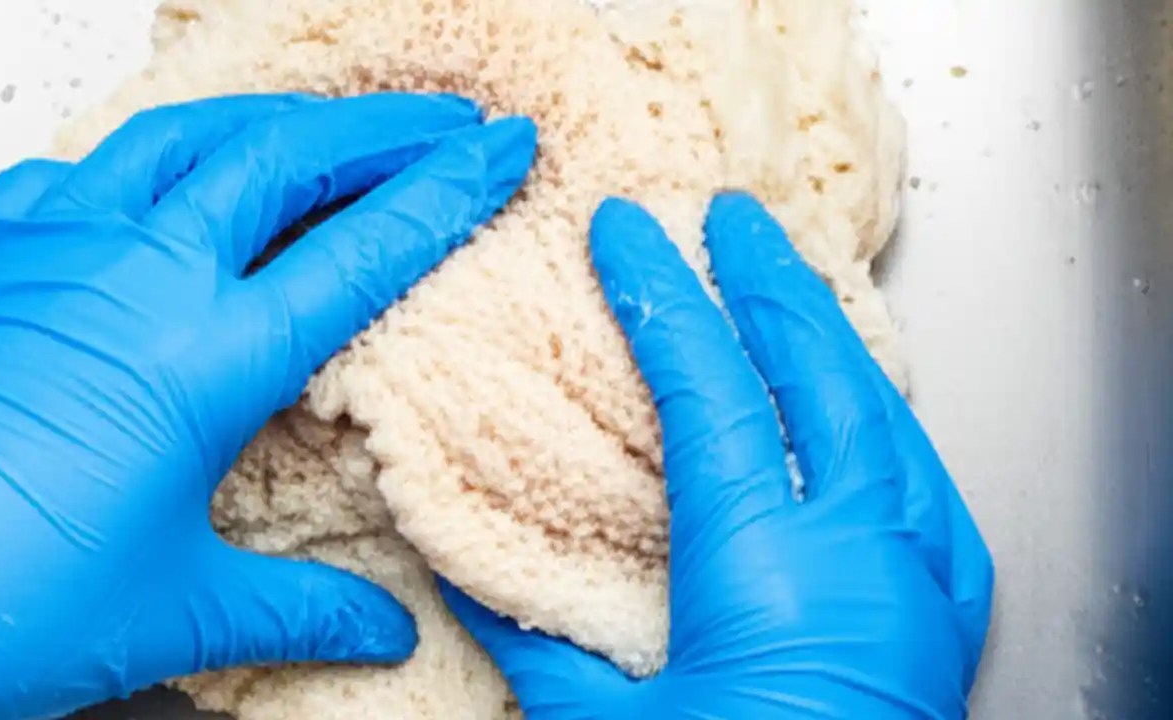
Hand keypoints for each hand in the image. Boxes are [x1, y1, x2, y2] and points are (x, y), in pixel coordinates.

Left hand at [0, 93, 535, 718]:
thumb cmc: (1, 603)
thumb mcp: (178, 610)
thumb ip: (299, 611)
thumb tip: (381, 632)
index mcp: (206, 358)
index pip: (361, 250)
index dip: (446, 192)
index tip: (503, 150)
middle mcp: (139, 277)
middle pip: (286, 157)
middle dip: (383, 127)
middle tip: (445, 116)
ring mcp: (58, 250)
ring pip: (187, 135)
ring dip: (273, 119)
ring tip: (327, 121)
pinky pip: (77, 170)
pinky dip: (140, 158)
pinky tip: (155, 178)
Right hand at [441, 194, 993, 718]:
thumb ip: (538, 638)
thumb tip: (466, 564)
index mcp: (765, 571)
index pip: (713, 388)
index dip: (665, 298)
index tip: (630, 231)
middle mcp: (861, 553)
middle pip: (816, 372)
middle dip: (766, 281)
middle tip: (729, 216)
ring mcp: (920, 573)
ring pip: (883, 411)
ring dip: (828, 334)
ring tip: (788, 277)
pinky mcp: (948, 605)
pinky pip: (925, 475)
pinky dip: (882, 413)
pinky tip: (860, 395)